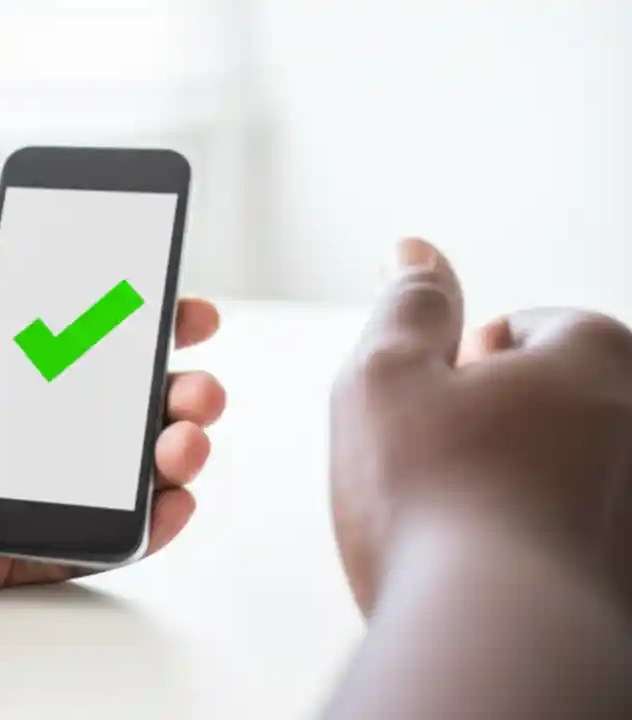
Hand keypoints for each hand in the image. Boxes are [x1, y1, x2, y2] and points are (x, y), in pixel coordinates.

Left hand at [0, 219, 226, 634]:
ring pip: (91, 472)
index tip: (175, 308)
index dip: (120, 320)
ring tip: (190, 435)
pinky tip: (167, 504)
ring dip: (157, 453)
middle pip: (90, 403)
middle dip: (158, 388)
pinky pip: (62, 543)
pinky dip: (123, 531)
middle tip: (197, 382)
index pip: (53, 331)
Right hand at [331, 237, 631, 613]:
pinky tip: (498, 570)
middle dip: (492, 426)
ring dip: (516, 486)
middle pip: (549, 401)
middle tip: (438, 474)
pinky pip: (577, 529)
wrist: (496, 640)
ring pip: (563, 470)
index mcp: (597, 353)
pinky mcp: (631, 563)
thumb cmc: (435, 505)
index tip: (430, 418)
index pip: (519, 329)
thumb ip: (409, 304)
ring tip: (465, 530)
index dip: (455, 370)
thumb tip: (417, 253)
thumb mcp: (386, 374)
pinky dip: (539, 541)